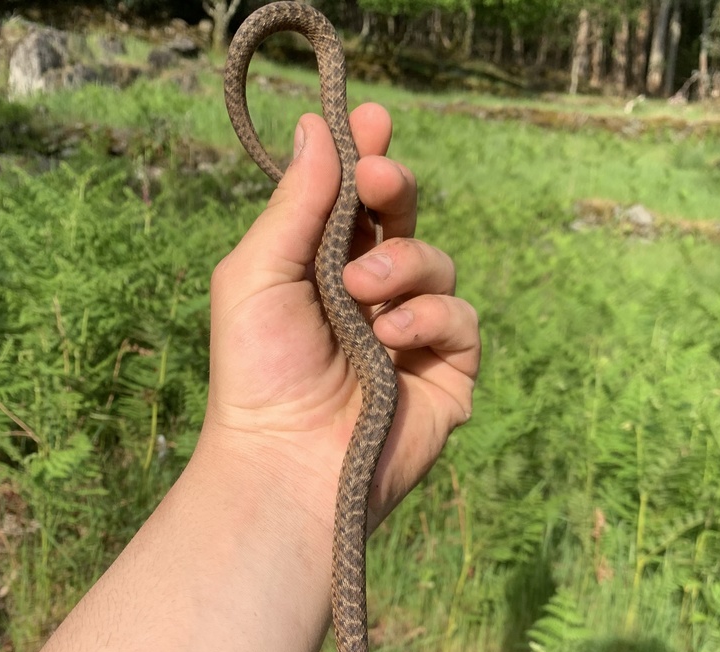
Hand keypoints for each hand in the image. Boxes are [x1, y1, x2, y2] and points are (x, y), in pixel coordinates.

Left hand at [206, 103, 479, 526]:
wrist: (284, 461)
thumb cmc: (257, 373)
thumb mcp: (258, 277)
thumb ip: (293, 205)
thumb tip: (317, 125)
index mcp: (322, 272)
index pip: (357, 203)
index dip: (367, 159)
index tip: (370, 121)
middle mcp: (370, 299)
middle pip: (404, 220)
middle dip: (395, 189)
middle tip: (377, 182)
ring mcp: (411, 336)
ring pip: (436, 264)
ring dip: (403, 264)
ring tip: (361, 295)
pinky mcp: (446, 374)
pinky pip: (462, 320)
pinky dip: (430, 318)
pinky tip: (390, 338)